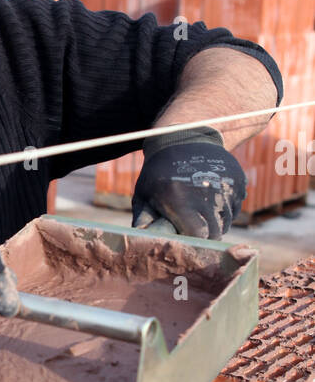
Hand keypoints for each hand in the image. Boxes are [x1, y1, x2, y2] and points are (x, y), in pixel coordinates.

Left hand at [132, 127, 246, 238]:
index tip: (185, 236)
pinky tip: (211, 198)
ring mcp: (225, 186)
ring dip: (216, 222)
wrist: (184, 137)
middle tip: (194, 228)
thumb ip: (144, 221)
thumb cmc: (159, 171)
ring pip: (228, 221)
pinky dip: (225, 209)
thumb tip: (143, 243)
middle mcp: (206, 192)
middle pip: (215, 231)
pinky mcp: (238, 181)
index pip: (196, 234)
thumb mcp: (144, 193)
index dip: (192, 239)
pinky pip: (235, 207)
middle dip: (205, 234)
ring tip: (201, 211)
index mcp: (178, 198)